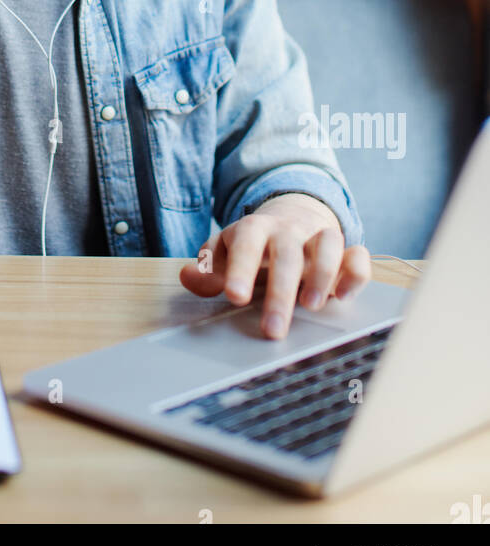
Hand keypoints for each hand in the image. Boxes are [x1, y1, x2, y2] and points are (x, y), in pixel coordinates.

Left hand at [179, 193, 371, 338]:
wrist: (293, 217)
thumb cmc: (254, 245)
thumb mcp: (227, 252)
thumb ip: (209, 269)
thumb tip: (187, 277)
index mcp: (254, 228)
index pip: (246, 241)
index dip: (240, 267)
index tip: (235, 296)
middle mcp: (288, 230)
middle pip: (287, 252)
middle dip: (281, 291)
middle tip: (273, 329)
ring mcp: (318, 237)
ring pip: (328, 242)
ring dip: (322, 274)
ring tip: (312, 307)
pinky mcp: (345, 251)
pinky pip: (357, 255)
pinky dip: (355, 273)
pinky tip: (343, 298)